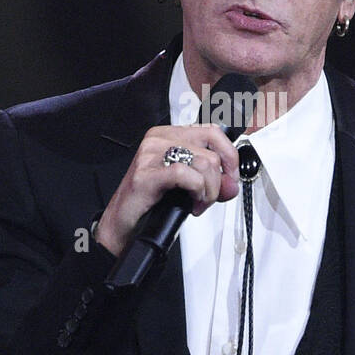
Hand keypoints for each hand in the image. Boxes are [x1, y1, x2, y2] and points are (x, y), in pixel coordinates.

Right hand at [95, 125, 240, 255]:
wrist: (122, 223)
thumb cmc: (150, 203)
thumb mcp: (188, 187)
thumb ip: (212, 181)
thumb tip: (232, 183)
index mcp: (169, 135)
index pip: (212, 132)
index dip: (229, 156)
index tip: (230, 177)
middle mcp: (159, 140)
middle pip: (211, 151)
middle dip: (219, 181)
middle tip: (210, 197)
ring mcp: (150, 155)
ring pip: (203, 163)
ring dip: (208, 191)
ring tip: (198, 202)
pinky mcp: (146, 174)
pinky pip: (185, 175)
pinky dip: (196, 191)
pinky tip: (191, 203)